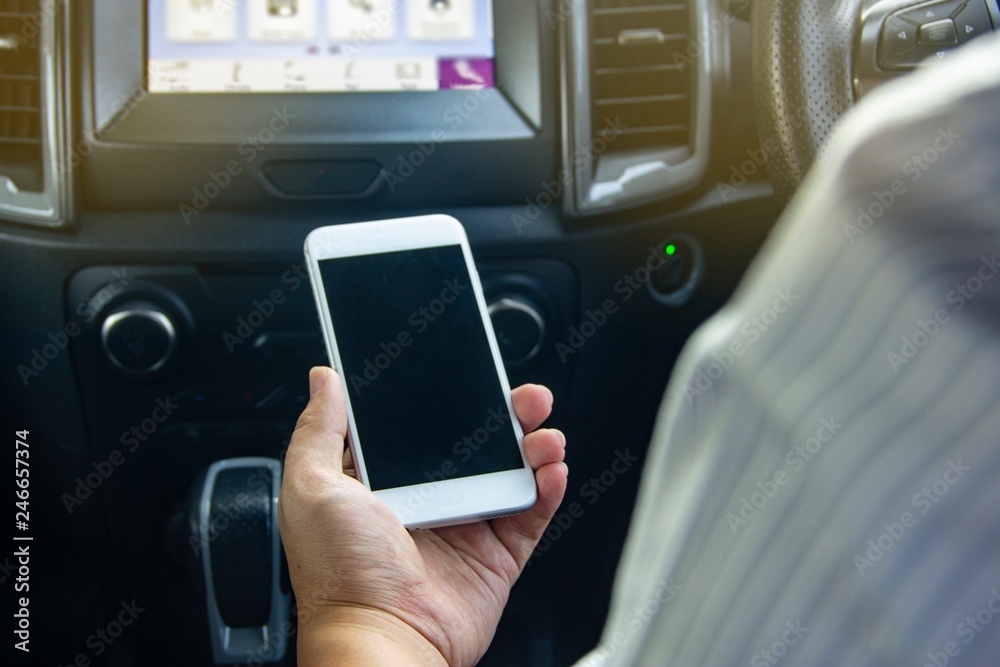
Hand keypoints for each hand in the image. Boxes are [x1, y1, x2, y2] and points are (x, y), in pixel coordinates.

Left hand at [279, 367, 567, 665]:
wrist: (384, 639)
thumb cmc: (340, 576)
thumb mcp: (311, 488)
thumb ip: (319, 430)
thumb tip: (324, 382)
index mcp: (379, 483)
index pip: (419, 427)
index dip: (446, 398)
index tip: (467, 375)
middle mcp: (423, 503)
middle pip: (474, 444)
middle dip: (503, 415)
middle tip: (521, 398)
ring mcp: (462, 530)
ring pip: (508, 473)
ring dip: (532, 447)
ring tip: (542, 436)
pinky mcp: (494, 558)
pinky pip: (529, 515)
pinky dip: (547, 490)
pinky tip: (551, 470)